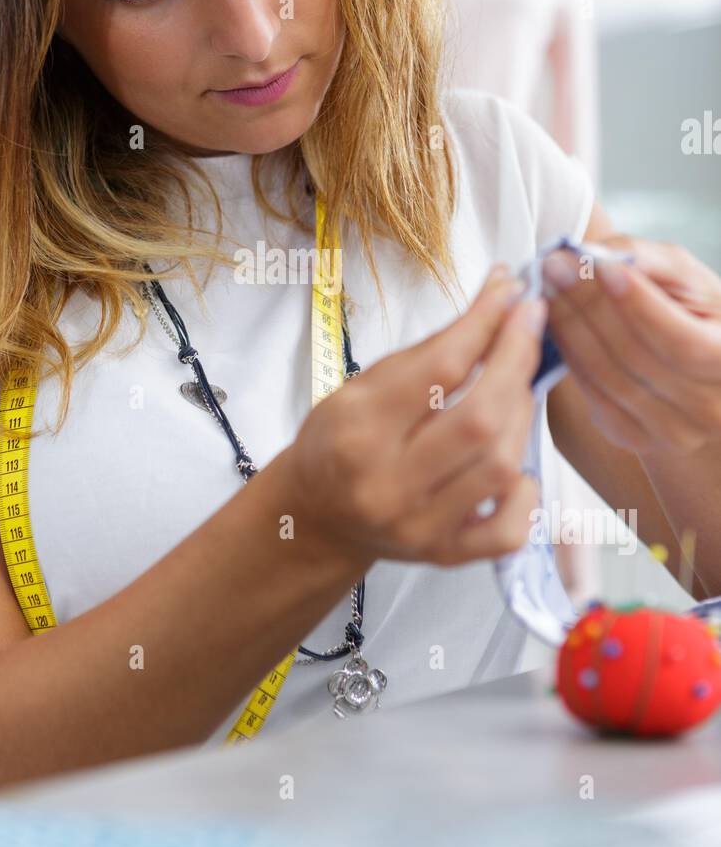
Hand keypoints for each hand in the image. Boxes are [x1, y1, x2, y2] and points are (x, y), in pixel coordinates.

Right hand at [289, 266, 547, 565]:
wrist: (317, 516)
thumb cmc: (340, 440)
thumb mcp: (363, 386)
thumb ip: (430, 350)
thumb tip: (496, 300)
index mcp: (359, 431)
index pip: (440, 368)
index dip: (486, 323)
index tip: (512, 292)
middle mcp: (388, 485)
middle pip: (479, 420)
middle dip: (516, 361)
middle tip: (529, 326)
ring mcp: (420, 526)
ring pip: (500, 466)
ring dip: (521, 415)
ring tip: (516, 387)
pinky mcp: (445, 555)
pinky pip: (508, 529)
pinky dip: (525, 493)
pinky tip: (515, 466)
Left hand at [542, 235, 720, 455]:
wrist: (693, 369)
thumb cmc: (694, 313)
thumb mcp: (688, 280)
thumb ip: (649, 261)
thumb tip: (598, 255)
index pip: (681, 341)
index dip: (638, 304)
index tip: (600, 265)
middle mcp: (709, 408)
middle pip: (636, 357)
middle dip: (589, 306)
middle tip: (554, 265)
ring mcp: (671, 432)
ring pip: (606, 377)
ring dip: (569, 327)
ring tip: (546, 287)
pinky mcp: (633, 437)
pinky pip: (591, 394)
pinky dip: (568, 355)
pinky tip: (551, 322)